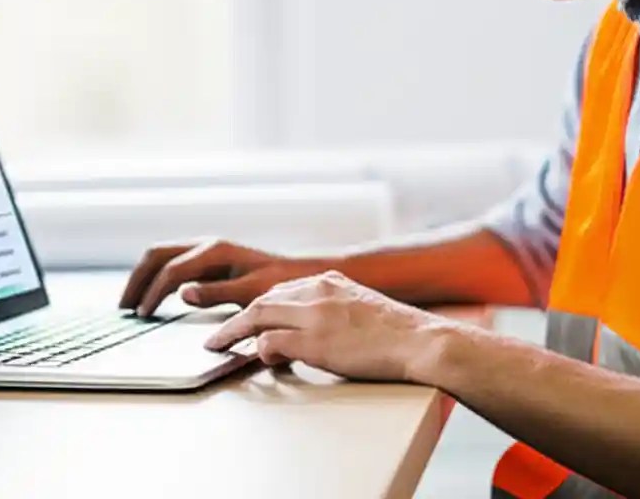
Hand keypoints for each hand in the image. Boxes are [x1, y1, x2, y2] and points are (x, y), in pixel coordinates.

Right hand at [118, 238, 335, 316]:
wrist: (309, 275)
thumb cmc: (286, 285)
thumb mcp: (253, 293)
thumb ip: (217, 293)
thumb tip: (183, 293)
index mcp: (215, 252)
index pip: (172, 272)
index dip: (154, 294)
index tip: (142, 316)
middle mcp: (209, 247)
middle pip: (157, 255)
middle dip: (137, 280)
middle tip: (122, 307)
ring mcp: (210, 252)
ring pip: (163, 256)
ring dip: (144, 277)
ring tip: (132, 302)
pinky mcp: (213, 262)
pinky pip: (175, 264)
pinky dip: (158, 277)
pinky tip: (157, 297)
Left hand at [204, 271, 448, 381]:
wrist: (422, 341)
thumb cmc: (399, 333)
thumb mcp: (362, 307)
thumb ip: (335, 310)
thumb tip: (318, 330)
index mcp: (331, 281)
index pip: (281, 289)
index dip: (259, 306)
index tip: (246, 318)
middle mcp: (319, 291)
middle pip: (263, 299)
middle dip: (236, 317)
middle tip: (217, 334)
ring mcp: (315, 315)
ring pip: (258, 315)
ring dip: (234, 332)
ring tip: (218, 345)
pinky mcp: (314, 340)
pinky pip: (271, 342)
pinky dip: (259, 350)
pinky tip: (257, 359)